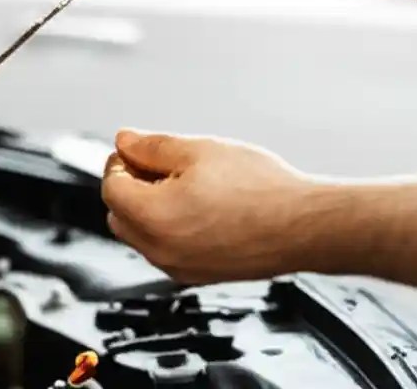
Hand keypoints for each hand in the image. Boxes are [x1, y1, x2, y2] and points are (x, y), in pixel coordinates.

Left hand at [101, 129, 330, 283]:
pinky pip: (166, 251)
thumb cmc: (260, 189)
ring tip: (186, 185)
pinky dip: (169, 229)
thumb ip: (151, 146)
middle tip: (160, 165)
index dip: (122, 162)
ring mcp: (179, 267)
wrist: (305, 225)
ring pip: (141, 236)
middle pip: (120, 215)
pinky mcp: (199, 275)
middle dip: (131, 187)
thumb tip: (124, 141)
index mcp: (152, 217)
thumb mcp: (198, 150)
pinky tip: (200, 208)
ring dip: (149, 209)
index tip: (139, 151)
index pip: (111, 187)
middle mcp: (159, 250)